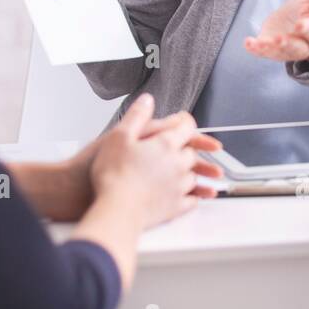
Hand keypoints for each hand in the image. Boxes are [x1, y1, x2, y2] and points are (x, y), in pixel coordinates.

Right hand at [88, 94, 223, 228]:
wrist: (116, 210)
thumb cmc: (114, 173)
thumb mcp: (119, 137)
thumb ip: (136, 116)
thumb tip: (148, 99)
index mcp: (166, 144)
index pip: (187, 127)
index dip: (186, 122)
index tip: (186, 120)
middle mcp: (178, 164)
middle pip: (191, 153)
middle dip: (188, 149)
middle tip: (187, 147)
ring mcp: (179, 187)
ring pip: (193, 176)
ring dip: (192, 172)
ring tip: (190, 172)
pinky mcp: (175, 207)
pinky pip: (192, 200)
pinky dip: (194, 196)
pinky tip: (192, 196)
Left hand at [244, 0, 308, 64]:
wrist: (296, 17)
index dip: (307, 29)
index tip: (299, 24)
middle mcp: (304, 46)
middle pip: (297, 48)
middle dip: (288, 44)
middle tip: (280, 39)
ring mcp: (286, 50)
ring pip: (279, 53)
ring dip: (270, 49)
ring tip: (260, 43)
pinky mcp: (271, 49)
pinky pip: (263, 52)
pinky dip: (255, 49)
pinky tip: (248, 43)